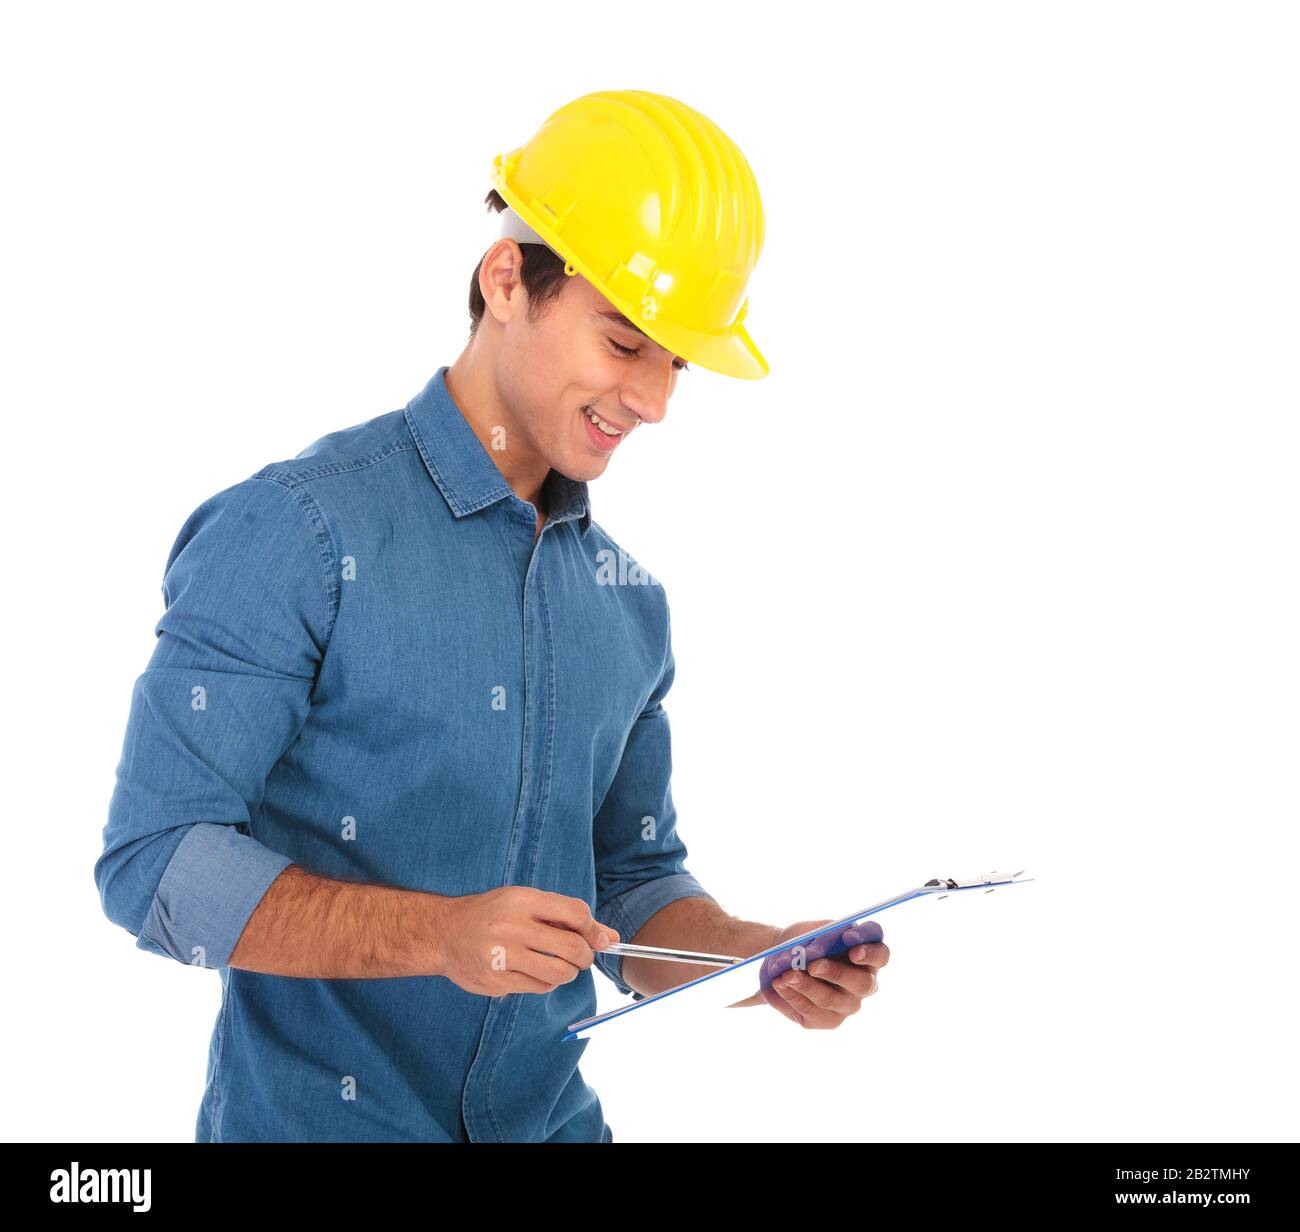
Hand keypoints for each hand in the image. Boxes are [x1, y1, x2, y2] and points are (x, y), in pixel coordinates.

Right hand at [433, 887, 617, 995]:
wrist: (444, 933)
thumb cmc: (493, 914)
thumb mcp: (526, 902)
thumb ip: (566, 917)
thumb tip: (611, 938)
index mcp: (522, 900)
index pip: (575, 913)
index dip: (592, 929)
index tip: (594, 937)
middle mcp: (512, 927)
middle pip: (572, 948)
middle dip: (585, 956)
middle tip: (580, 956)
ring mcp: (502, 957)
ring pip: (559, 973)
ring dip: (568, 972)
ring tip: (559, 965)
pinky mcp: (495, 982)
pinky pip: (539, 987)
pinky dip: (546, 982)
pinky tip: (535, 971)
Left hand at [745, 918, 888, 1027]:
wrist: (784, 958)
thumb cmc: (806, 940)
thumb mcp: (814, 929)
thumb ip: (822, 934)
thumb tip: (821, 942)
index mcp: (868, 956)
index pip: (881, 954)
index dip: (868, 948)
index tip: (848, 937)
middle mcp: (865, 984)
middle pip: (862, 983)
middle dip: (836, 972)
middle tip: (813, 965)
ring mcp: (849, 1004)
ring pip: (831, 999)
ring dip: (806, 986)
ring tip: (786, 975)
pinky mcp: (828, 1020)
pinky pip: (810, 1011)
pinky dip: (792, 995)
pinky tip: (778, 984)